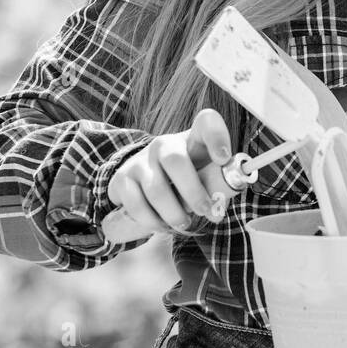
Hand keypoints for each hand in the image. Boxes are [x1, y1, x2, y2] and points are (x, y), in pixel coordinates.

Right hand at [106, 108, 232, 235]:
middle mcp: (164, 144)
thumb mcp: (203, 174)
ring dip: (173, 212)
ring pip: (156, 188)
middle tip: (205, 210)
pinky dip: (152, 221)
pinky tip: (162, 226)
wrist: (144, 179)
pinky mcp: (123, 178)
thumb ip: (215, 188)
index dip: (217, 136)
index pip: (206, 122)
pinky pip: (136, 204)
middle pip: (176, 161)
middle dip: (193, 192)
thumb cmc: (185, 177)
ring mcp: (141, 160)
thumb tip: (217, 211)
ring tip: (184, 224)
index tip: (224, 158)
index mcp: (192, 139)